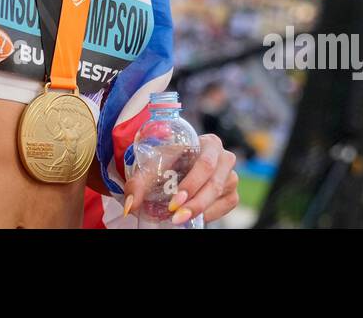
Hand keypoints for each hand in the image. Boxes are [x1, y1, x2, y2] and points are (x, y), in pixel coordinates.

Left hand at [125, 133, 239, 224]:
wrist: (176, 167)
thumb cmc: (166, 163)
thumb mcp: (152, 168)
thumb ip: (138, 185)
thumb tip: (130, 206)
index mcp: (209, 143)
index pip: (204, 164)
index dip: (191, 184)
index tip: (175, 201)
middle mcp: (224, 157)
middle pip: (214, 183)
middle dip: (196, 203)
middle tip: (176, 216)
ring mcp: (231, 175)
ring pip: (221, 195)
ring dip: (202, 210)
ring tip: (181, 219)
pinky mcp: (232, 193)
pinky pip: (226, 205)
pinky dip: (211, 214)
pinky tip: (194, 218)